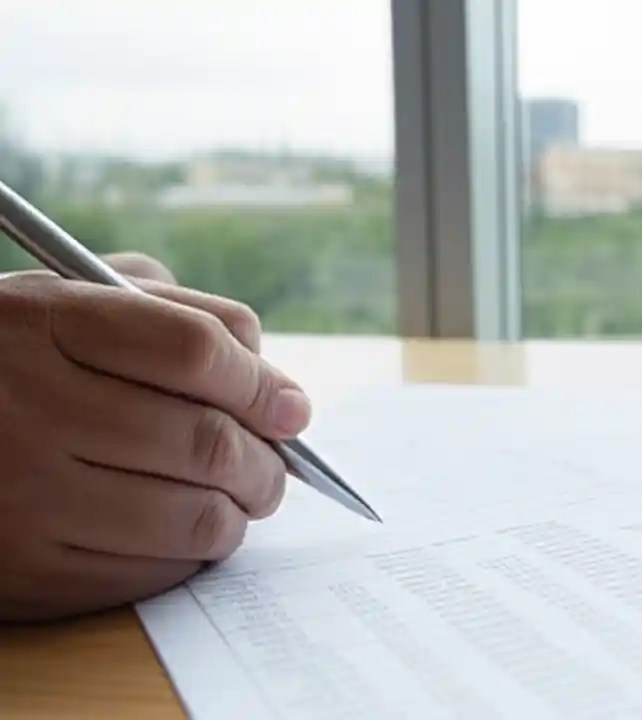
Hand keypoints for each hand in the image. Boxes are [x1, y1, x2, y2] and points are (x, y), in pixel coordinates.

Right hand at [0, 253, 310, 620]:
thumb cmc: (19, 360)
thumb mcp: (75, 299)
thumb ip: (176, 312)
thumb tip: (270, 378)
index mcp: (45, 322)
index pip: (194, 349)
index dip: (261, 383)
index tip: (290, 409)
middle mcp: (28, 406)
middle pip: (205, 441)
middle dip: (266, 462)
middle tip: (275, 469)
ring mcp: (23, 495)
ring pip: (191, 517)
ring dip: (237, 514)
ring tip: (238, 502)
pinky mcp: (26, 571)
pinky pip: (148, 574)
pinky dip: (188, 557)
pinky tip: (182, 535)